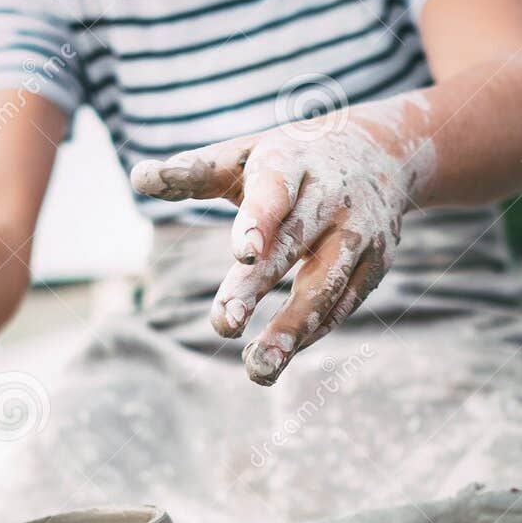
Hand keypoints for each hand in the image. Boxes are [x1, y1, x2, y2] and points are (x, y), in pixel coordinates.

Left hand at [131, 117, 414, 384]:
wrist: (383, 152)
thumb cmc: (292, 161)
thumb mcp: (246, 155)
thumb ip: (194, 171)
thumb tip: (138, 177)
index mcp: (292, 163)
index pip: (274, 193)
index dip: (258, 222)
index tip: (241, 253)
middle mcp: (332, 198)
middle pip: (294, 244)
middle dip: (259, 286)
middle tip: (225, 325)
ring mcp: (359, 233)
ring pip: (326, 286)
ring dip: (292, 329)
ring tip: (257, 369)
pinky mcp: (375, 265)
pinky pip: (342, 305)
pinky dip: (311, 332)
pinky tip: (280, 356)